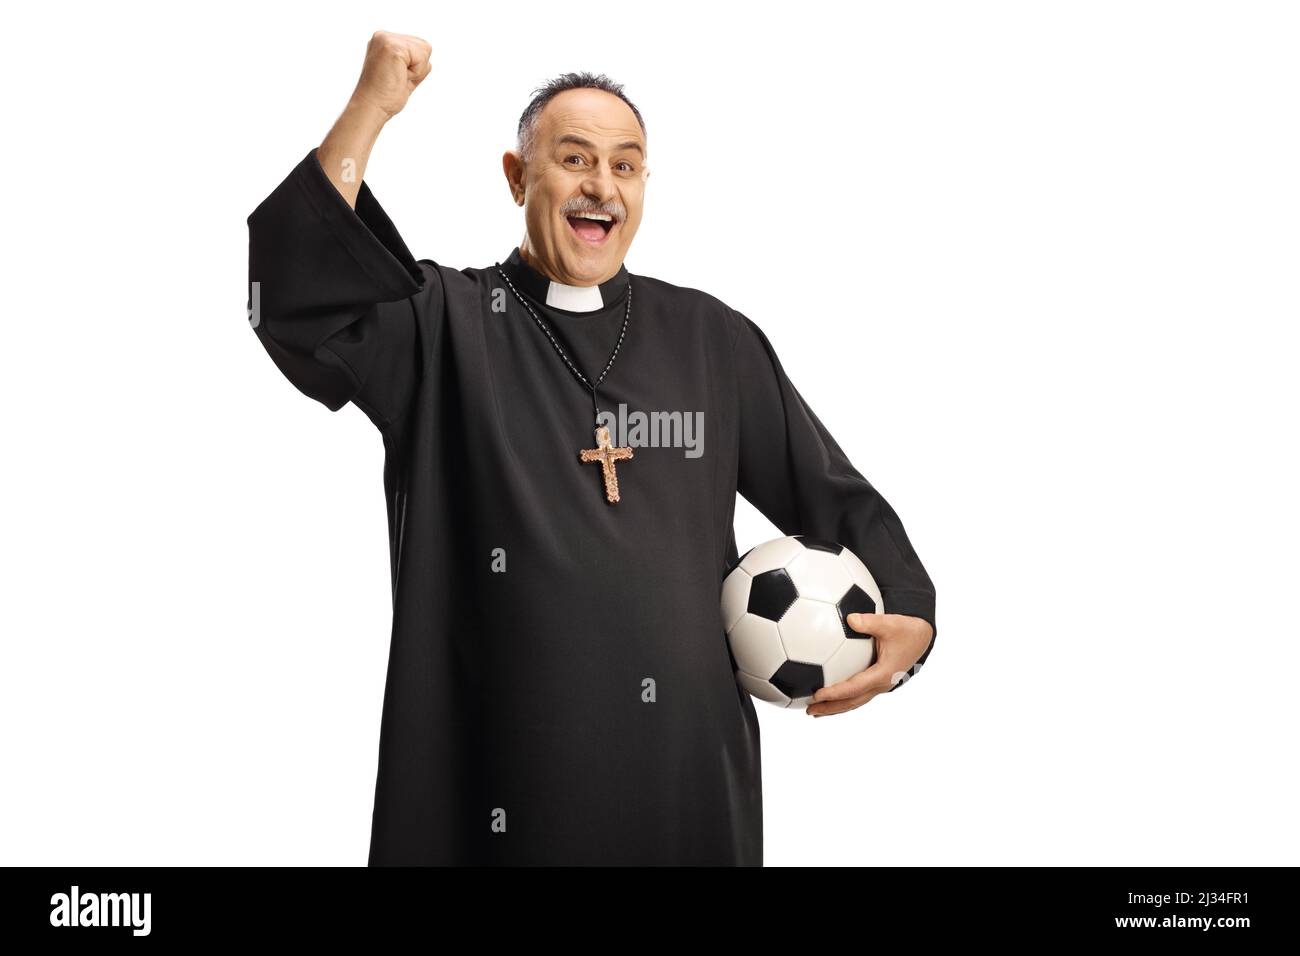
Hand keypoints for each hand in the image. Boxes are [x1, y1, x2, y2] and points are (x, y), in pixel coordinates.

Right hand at [351, 30, 432, 118]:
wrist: (371, 108)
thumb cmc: (385, 96)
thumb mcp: (403, 72)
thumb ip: (413, 60)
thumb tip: (427, 49)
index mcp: (384, 40)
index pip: (418, 46)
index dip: (415, 67)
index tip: (397, 77)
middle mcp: (383, 36)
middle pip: (424, 46)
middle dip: (418, 68)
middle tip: (397, 78)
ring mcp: (386, 39)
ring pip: (425, 50)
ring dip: (417, 70)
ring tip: (397, 78)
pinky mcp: (392, 47)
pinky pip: (422, 58)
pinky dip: (416, 73)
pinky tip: (398, 77)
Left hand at [805, 613, 932, 715]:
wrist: (923, 636)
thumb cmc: (907, 629)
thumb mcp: (890, 623)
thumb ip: (870, 621)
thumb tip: (850, 619)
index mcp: (883, 674)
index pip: (854, 688)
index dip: (835, 693)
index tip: (816, 695)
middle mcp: (881, 684)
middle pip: (853, 702)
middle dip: (831, 708)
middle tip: (810, 711)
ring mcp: (881, 684)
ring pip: (856, 701)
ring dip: (836, 707)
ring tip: (816, 711)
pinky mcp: (879, 680)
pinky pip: (859, 693)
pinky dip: (844, 698)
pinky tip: (831, 695)